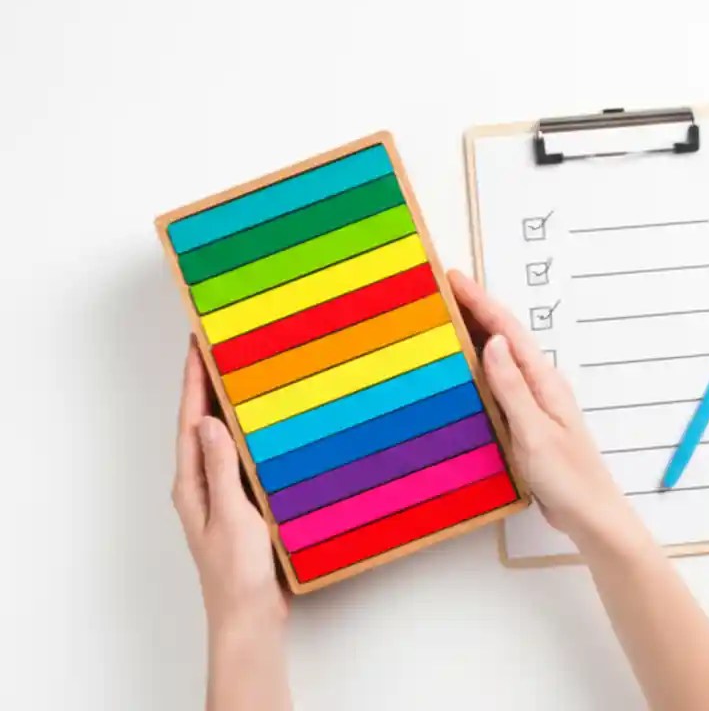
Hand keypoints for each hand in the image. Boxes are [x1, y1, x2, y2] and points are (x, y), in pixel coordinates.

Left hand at [172, 338, 286, 635]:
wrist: (248, 615)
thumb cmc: (236, 573)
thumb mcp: (231, 514)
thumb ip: (221, 467)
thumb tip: (210, 419)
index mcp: (192, 483)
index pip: (190, 419)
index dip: (194, 379)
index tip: (199, 343)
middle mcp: (201, 484)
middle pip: (202, 423)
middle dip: (209, 384)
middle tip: (223, 346)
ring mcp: (221, 495)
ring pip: (223, 439)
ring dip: (230, 406)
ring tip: (245, 374)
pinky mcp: (241, 505)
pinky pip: (242, 458)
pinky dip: (250, 435)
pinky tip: (267, 427)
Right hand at [449, 270, 642, 545]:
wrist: (589, 513)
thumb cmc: (567, 476)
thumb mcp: (535, 432)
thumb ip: (513, 388)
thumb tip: (493, 341)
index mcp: (544, 381)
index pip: (508, 330)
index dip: (480, 301)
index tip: (452, 278)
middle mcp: (539, 385)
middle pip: (502, 338)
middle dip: (473, 311)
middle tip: (438, 292)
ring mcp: (533, 403)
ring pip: (498, 360)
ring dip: (473, 338)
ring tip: (442, 321)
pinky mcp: (525, 422)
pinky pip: (497, 386)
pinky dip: (477, 371)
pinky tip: (460, 373)